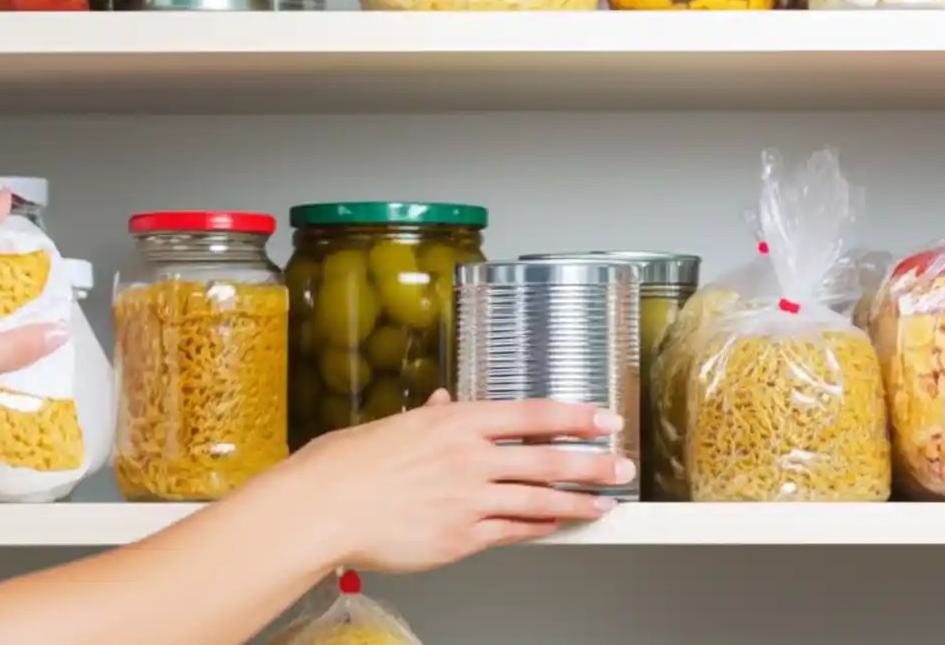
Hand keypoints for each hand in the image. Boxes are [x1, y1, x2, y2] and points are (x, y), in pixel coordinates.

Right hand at [262, 390, 634, 573]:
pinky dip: (541, 527)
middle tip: (620, 463)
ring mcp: (469, 500)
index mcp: (456, 422)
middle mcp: (470, 457)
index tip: (603, 418)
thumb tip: (444, 405)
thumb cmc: (346, 466)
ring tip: (605, 503)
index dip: (575, 416)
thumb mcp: (392, 426)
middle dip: (592, 462)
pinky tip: (557, 526)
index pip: (532, 414)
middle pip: (548, 457)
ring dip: (578, 501)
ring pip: (540, 499)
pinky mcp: (463, 538)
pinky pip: (513, 531)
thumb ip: (429, 418)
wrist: (323, 508)